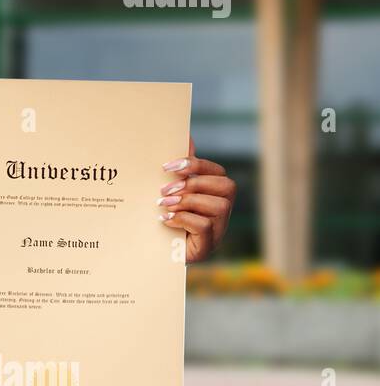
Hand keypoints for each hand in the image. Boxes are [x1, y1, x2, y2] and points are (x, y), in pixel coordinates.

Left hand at [157, 135, 234, 263]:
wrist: (158, 250)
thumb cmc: (169, 214)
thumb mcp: (174, 189)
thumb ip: (182, 168)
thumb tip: (186, 135)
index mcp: (216, 192)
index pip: (217, 171)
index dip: (195, 165)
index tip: (167, 167)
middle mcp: (224, 208)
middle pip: (226, 186)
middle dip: (193, 184)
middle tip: (164, 190)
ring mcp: (220, 228)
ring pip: (219, 206)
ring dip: (188, 202)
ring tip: (164, 205)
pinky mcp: (209, 245)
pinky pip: (205, 227)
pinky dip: (184, 220)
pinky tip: (166, 220)